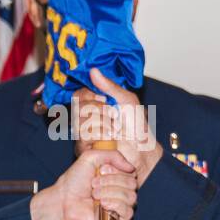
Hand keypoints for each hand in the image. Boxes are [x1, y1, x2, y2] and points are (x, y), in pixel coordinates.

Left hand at [29, 148, 137, 219]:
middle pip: (132, 184)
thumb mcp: (91, 158)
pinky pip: (128, 211)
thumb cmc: (74, 182)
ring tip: (94, 195)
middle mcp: (121, 192)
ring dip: (110, 192)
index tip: (101, 170)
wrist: (64, 202)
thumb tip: (131, 167)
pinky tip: (102, 205)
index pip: (131, 173)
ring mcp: (120, 207)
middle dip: (111, 181)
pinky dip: (115, 204)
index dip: (117, 170)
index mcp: (117, 178)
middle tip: (93, 184)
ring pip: (131, 197)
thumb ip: (113, 155)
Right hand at [77, 69, 162, 184]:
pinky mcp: (84, 149)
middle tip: (112, 116)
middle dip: (98, 110)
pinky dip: (100, 135)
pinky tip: (110, 138)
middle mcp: (86, 119)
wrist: (142, 148)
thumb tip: (93, 70)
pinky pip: (83, 137)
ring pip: (80, 122)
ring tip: (114, 129)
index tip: (104, 98)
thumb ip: (109, 86)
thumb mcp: (127, 100)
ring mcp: (83, 134)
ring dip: (101, 123)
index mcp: (94, 106)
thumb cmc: (137, 126)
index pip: (78, 95)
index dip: (88, 95)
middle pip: (77, 107)